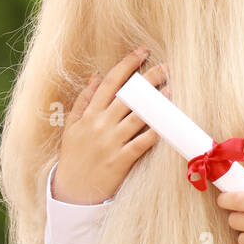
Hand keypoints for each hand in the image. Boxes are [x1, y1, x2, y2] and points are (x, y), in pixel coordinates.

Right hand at [53, 47, 168, 205]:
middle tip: (166, 66)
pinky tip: (167, 122)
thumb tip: (96, 76)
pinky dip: (155, 132)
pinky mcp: (120, 160)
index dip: (127, 64)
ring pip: (137, 117)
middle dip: (148, 79)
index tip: (142, 51)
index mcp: (89, 114)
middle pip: (128, 96)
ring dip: (156, 102)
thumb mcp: (72, 126)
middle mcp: (100, 125)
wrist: (71, 192)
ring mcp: (111, 142)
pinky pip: (142, 143)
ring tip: (172, 88)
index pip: (110, 83)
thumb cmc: (74, 156)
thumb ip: (84, 101)